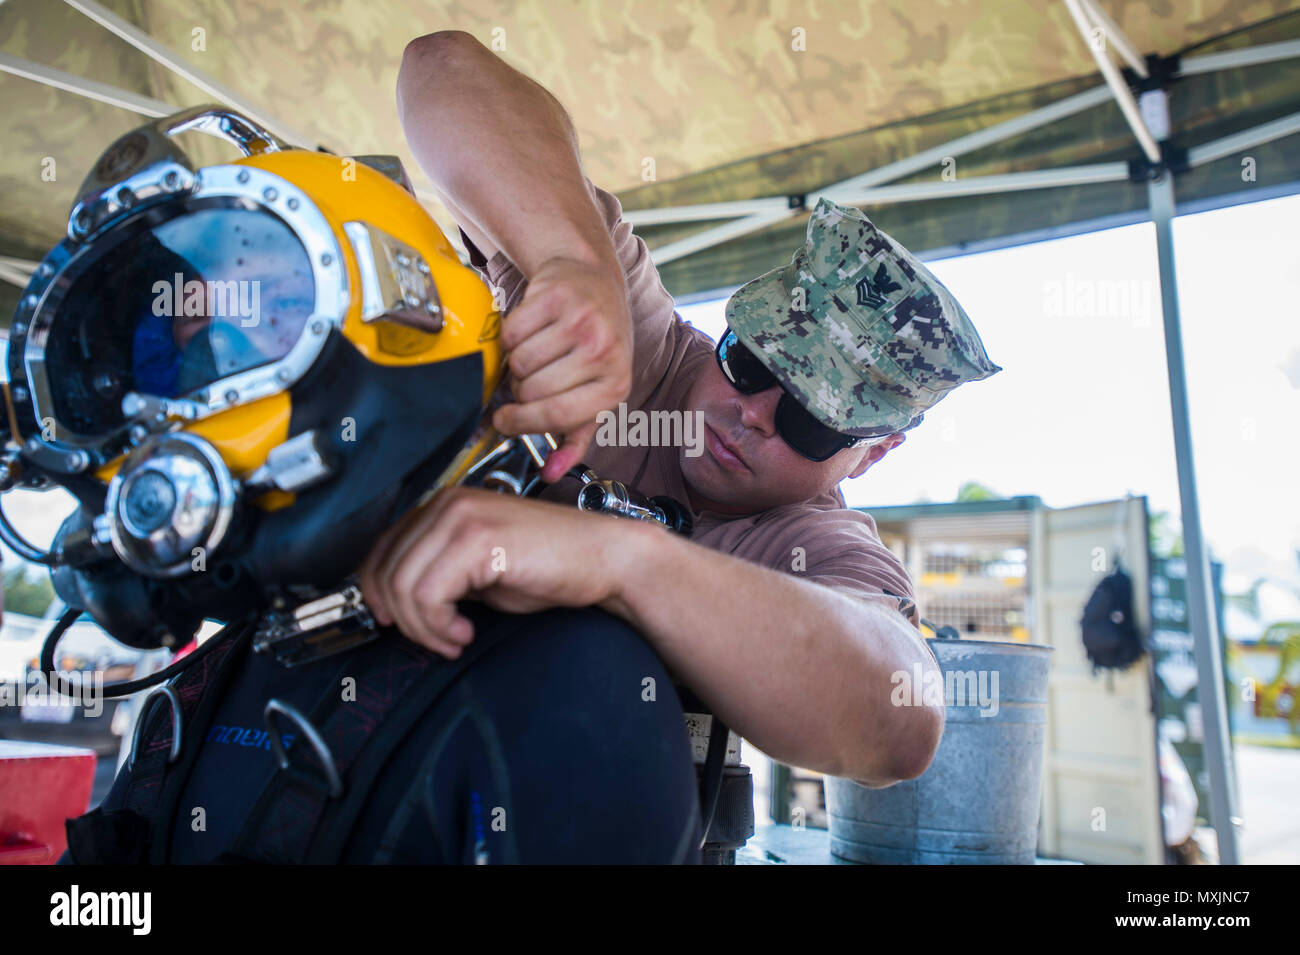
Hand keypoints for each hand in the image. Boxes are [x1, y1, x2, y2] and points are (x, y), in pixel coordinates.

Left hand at [358, 486, 644, 656]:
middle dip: (405, 621)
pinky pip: (428, 594)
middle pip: (385, 572)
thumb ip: (438, 574)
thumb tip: (393, 604)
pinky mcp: (477, 539)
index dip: (376, 596)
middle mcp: (446, 503)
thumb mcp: (477, 570)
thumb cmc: (548, 568)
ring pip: (401, 587)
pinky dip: (439, 625)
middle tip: (439, 641)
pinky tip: (465, 632)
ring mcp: (460, 517)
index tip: (396, 625)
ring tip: (455, 639)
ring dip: (424, 628)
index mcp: (443, 505)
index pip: (379, 551)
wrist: (603, 559)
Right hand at [491, 256, 632, 482]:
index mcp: (615, 385)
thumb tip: (551, 473)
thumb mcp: (595, 392)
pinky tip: (529, 330)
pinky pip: (511, 331)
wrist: (593, 279)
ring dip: (515, 362)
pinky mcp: (557, 296)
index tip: (503, 422)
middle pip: (533, 390)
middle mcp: (603, 352)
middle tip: (528, 378)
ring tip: (533, 353)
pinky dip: (510, 334)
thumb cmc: (595, 341)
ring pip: (519, 362)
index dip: (522, 424)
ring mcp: (581, 321)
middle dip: (520, 389)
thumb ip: (574, 437)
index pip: (558, 416)